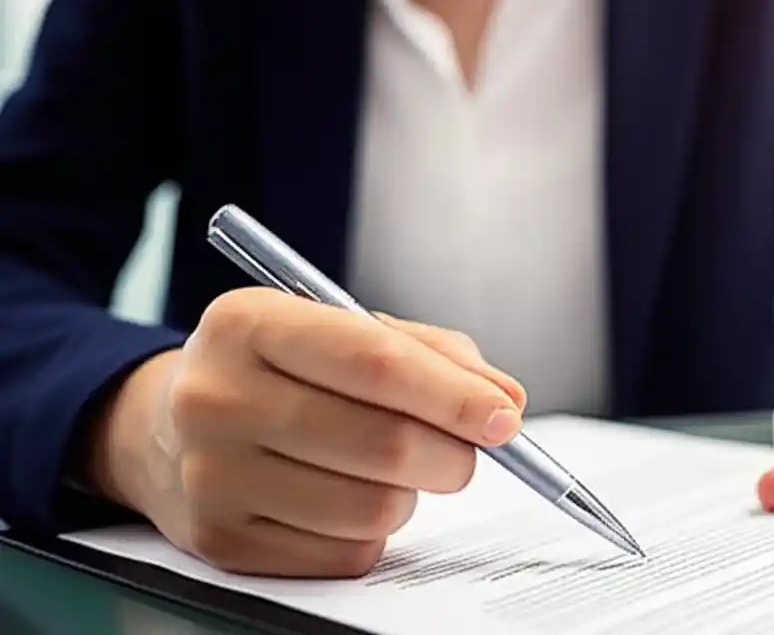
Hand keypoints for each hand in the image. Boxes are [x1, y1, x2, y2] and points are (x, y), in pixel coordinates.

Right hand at [86, 288, 524, 576]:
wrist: (166, 425)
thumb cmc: (280, 368)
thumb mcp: (339, 329)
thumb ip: (431, 353)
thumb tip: (505, 400)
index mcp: (247, 323)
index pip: (374, 363)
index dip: (453, 396)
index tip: (504, 418)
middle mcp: (216, 398)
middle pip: (382, 443)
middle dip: (452, 454)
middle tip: (467, 452)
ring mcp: (212, 477)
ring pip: (372, 507)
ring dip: (412, 494)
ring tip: (393, 470)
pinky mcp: (222, 542)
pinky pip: (347, 551)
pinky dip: (372, 530)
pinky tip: (346, 496)